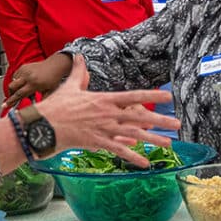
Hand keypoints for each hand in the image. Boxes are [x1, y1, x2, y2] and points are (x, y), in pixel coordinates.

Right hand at [5, 53, 72, 108]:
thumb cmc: (54, 78)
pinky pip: (15, 75)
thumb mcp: (49, 92)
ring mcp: (25, 70)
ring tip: (23, 89)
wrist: (56, 65)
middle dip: (11, 93)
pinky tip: (24, 82)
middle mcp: (28, 76)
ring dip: (15, 87)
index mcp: (34, 84)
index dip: (11, 101)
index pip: (19, 94)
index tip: (5, 105)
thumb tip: (34, 108)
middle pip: (12, 87)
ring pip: (13, 81)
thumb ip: (41, 100)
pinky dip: (17, 80)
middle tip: (14, 97)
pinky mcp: (24, 66)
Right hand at [33, 56, 175, 165]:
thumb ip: (79, 73)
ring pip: (133, 134)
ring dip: (152, 139)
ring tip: (168, 143)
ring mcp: (103, 129)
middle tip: (178, 124)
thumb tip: (79, 57)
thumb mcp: (70, 86)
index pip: (134, 96)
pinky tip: (145, 163)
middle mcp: (108, 114)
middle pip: (139, 116)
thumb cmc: (55, 106)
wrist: (42, 125)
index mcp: (104, 99)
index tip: (169, 95)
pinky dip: (132, 157)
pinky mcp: (97, 143)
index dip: (153, 95)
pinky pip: (118, 151)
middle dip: (160, 120)